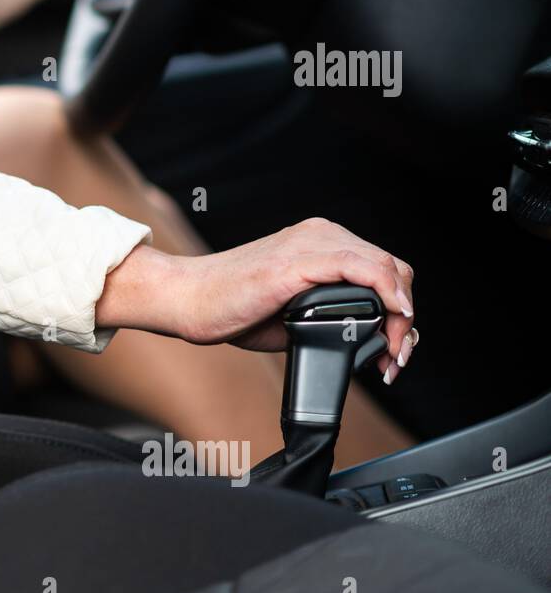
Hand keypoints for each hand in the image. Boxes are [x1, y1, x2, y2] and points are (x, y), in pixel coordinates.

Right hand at [98, 218, 417, 382]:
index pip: (382, 269)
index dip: (399, 309)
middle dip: (405, 317)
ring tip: (393, 353)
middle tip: (397, 357)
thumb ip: (331, 314)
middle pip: (393, 268)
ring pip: (386, 268)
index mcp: (318, 243)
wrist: (188, 300)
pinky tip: (394, 315)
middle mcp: (319, 235)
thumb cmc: (230, 308)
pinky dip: (387, 292)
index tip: (394, 349)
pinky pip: (362, 268)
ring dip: (400, 314)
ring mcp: (310, 244)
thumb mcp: (294, 313)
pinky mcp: (297, 261)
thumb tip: (370, 338)